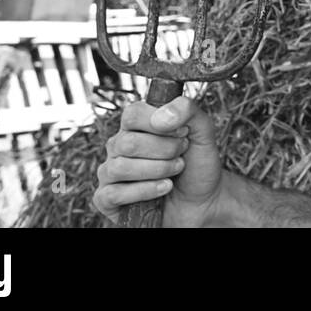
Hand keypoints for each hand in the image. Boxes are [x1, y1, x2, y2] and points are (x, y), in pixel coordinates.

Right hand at [93, 95, 223, 226]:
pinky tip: (165, 187)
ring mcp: (110, 172)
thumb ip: (187, 110)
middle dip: (164, 149)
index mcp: (135, 126)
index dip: (159, 124)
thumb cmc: (197, 163)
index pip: (132, 114)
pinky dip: (145, 191)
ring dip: (158, 169)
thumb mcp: (202, 131)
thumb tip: (160, 117)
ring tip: (177, 169)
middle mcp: (118, 147)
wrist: (202, 199)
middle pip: (128, 143)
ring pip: (121, 167)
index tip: (183, 132)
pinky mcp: (107, 199)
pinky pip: (114, 193)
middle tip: (182, 153)